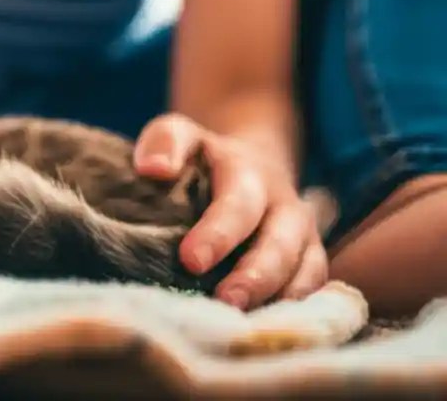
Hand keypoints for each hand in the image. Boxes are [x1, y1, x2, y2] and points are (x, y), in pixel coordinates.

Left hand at [134, 113, 327, 308]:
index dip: (218, 233)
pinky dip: (298, 311)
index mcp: (248, 172)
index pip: (237, 203)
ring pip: (305, 270)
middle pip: (280, 243)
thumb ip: (165, 142)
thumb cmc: (201, 157)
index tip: (190, 261)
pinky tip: (267, 332)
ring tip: (247, 327)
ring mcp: (302, 234)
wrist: (252, 163)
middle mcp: (283, 204)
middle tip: (226, 303)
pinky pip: (314, 288)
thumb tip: (152, 169)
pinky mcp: (310, 260)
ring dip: (279, 300)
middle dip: (255, 276)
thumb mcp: (181, 134)